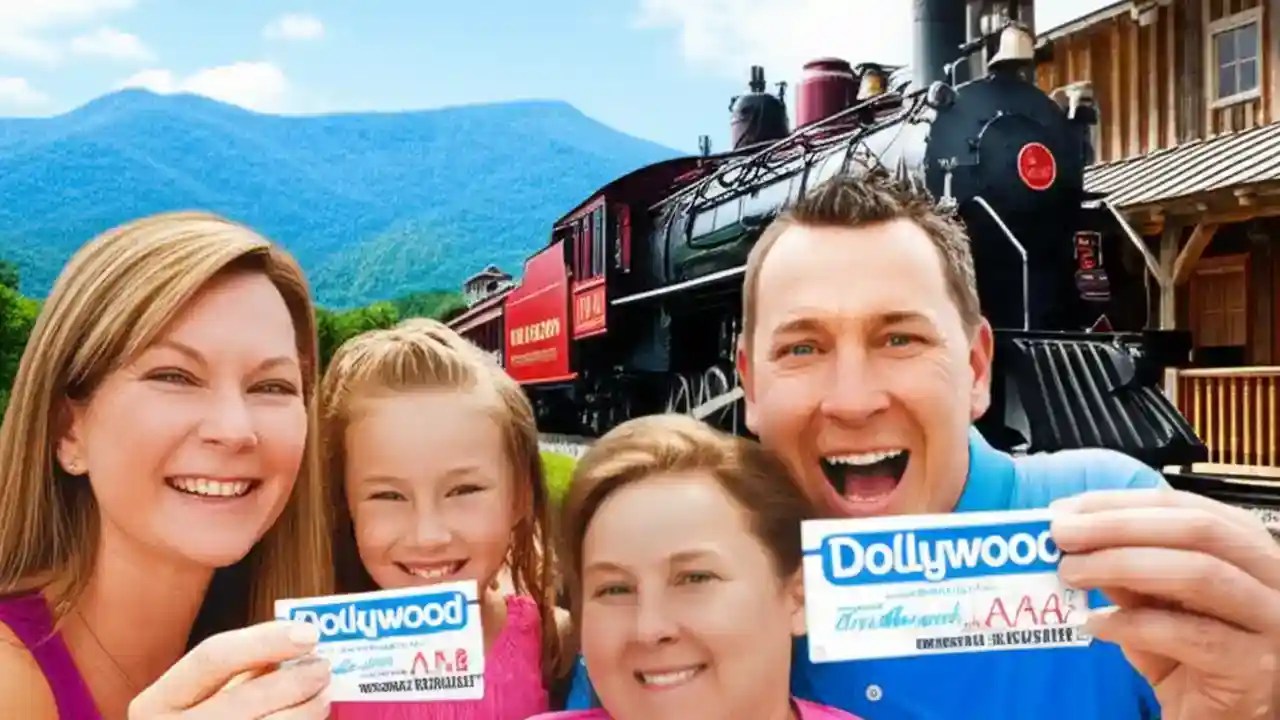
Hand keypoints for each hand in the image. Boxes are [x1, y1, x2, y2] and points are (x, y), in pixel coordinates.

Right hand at [128, 619, 330, 719]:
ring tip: (323, 697)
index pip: (213, 657)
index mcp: (158, 702)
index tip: (310, 634)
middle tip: (323, 668)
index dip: (266, 642)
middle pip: (244, 699)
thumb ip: (239, 668)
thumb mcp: (200, 695)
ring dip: (304, 712)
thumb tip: (297, 643)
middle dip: (294, 681)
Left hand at [1050, 488, 1279, 719]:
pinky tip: (1094, 625)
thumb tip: (1077, 536)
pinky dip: (1132, 625)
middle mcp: (1272, 578)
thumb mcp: (1153, 604)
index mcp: (1248, 548)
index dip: (1123, 503)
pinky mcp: (1255, 668)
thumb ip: (1127, 571)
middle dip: (1119, 525)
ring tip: (1071, 573)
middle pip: (1197, 530)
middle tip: (1062, 534)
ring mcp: (1271, 623)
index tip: (1068, 509)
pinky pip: (1188, 636)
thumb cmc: (1189, 657)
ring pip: (1198, 575)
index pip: (1187, 507)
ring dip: (1121, 566)